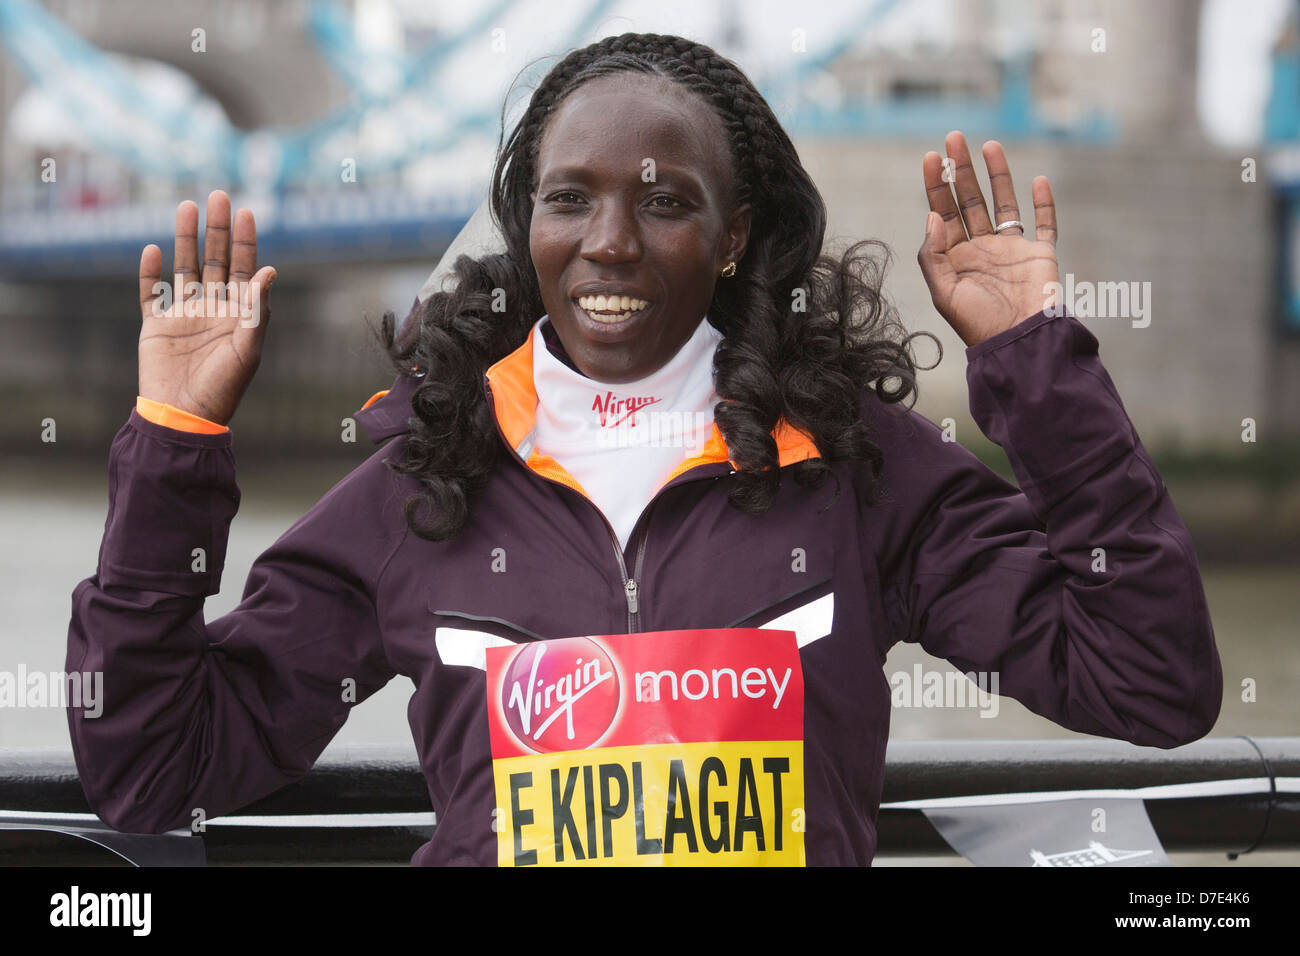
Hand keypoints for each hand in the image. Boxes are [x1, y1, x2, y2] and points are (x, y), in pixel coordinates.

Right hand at [138, 190, 275, 425]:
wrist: (183, 417)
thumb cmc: (222, 389)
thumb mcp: (247, 350)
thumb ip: (257, 311)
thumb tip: (270, 271)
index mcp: (238, 315)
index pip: (245, 269)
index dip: (245, 241)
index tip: (246, 211)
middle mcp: (212, 310)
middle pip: (216, 260)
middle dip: (217, 229)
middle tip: (218, 195)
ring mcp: (183, 316)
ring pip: (185, 267)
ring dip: (185, 238)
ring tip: (187, 206)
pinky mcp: (155, 326)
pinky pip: (150, 293)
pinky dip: (149, 272)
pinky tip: (152, 249)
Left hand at [917, 131, 1060, 347]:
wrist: (1019, 342)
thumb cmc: (979, 324)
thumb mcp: (944, 293)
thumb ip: (933, 255)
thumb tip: (931, 215)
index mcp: (955, 257)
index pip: (943, 212)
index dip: (937, 184)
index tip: (932, 156)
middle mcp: (982, 248)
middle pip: (970, 200)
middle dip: (962, 169)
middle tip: (954, 137)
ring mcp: (1012, 249)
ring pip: (1003, 204)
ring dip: (997, 175)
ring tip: (988, 145)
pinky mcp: (1040, 254)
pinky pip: (1043, 224)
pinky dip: (1043, 203)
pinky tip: (1037, 181)